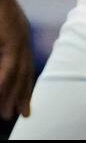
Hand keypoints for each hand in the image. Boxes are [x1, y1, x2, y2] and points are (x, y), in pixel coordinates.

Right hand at [0, 0, 34, 119]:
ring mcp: (18, 34)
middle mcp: (22, 35)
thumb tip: (1, 52)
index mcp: (18, 32)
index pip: (24, 64)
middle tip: (22, 115)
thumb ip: (1, 43)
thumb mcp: (0, 27)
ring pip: (17, 72)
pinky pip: (8, 63)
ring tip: (7, 114)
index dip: (24, 85)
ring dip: (12, 95)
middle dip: (22, 95)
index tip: (23, 104)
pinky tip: (0, 95)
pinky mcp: (12, 34)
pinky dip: (4, 81)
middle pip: (25, 71)